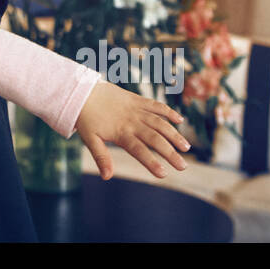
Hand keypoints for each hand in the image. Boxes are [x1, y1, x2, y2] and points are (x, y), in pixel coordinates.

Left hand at [72, 82, 190, 180]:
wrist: (82, 91)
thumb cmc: (86, 118)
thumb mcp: (89, 139)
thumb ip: (101, 156)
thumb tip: (106, 177)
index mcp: (120, 133)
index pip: (139, 150)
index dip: (151, 162)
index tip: (163, 174)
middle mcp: (132, 121)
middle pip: (154, 139)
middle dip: (170, 153)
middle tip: (183, 167)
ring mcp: (136, 110)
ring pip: (160, 122)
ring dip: (174, 134)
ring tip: (186, 147)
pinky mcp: (137, 100)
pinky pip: (155, 105)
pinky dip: (168, 111)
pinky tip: (180, 120)